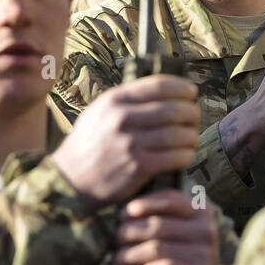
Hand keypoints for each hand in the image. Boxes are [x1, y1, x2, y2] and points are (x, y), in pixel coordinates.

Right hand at [51, 74, 198, 209]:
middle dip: (192, 113)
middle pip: (174, 109)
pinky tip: (185, 155)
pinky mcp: (139, 166)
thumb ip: (125, 100)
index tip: (191, 93)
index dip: (182, 88)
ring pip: (179, 134)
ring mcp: (131, 143)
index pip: (159, 85)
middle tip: (195, 118)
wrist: (70, 180)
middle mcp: (123, 118)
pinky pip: (176, 156)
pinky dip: (187, 155)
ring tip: (191, 138)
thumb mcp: (98, 112)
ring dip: (192, 136)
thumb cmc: (88, 145)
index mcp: (114, 100)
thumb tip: (161, 89)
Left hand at [113, 190, 221, 264]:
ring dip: (130, 256)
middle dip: (128, 233)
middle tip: (114, 244)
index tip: (122, 215)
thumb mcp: (175, 231)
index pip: (169, 199)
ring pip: (157, 248)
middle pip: (157, 226)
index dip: (142, 205)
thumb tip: (121, 213)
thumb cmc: (180, 257)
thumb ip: (158, 217)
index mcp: (200, 211)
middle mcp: (207, 229)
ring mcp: (206, 252)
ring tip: (117, 263)